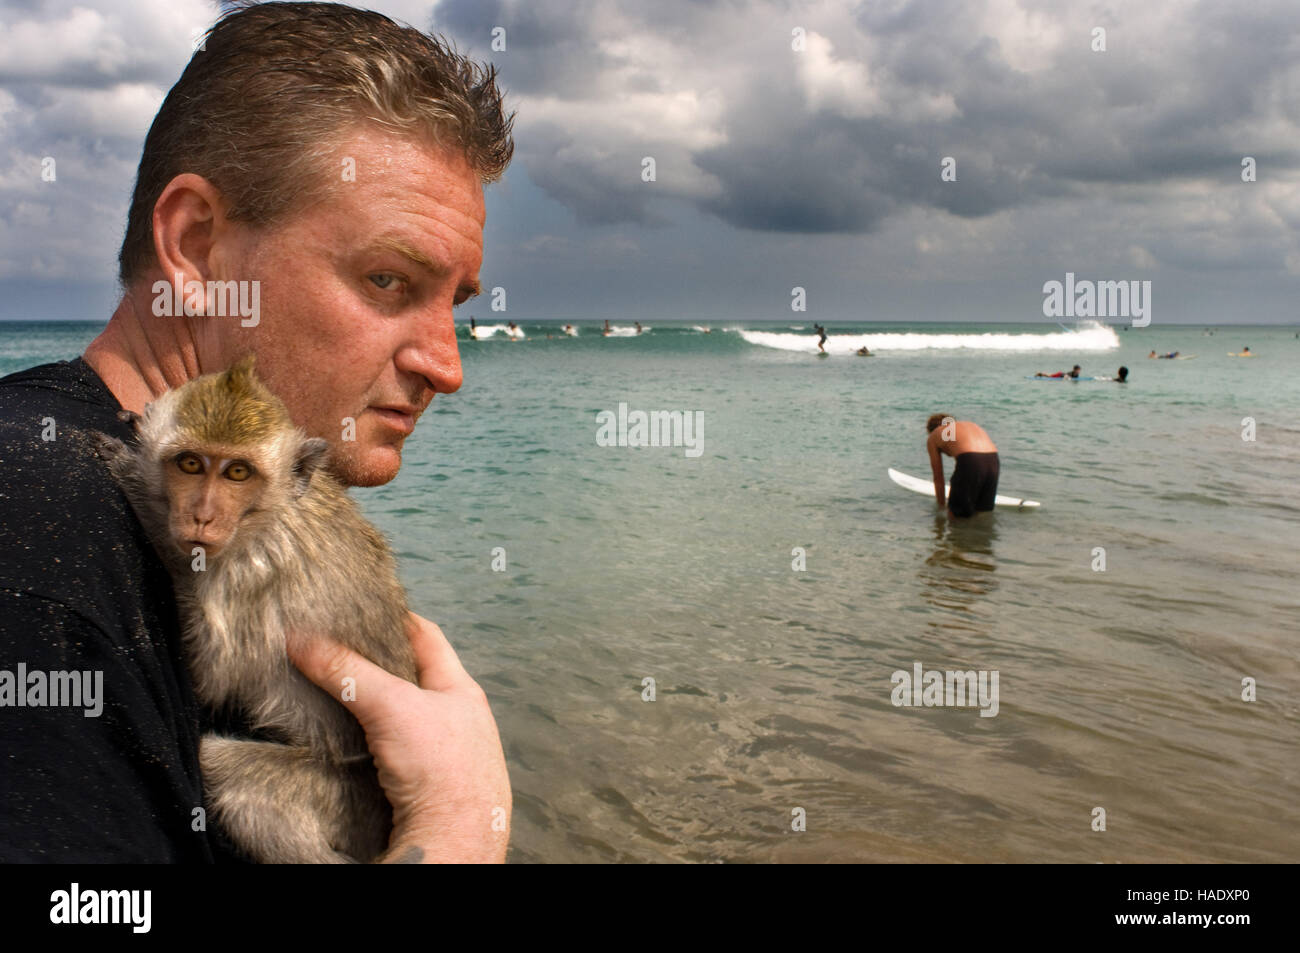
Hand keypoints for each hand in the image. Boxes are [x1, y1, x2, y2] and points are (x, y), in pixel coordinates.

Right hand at [288, 611, 510, 862]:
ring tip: (330, 694)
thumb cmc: (445, 772)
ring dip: (367, 708)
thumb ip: (348, 672)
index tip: (362, 609)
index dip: (394, 618)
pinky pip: (390, 754)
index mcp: (460, 690)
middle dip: (373, 665)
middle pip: (408, 678)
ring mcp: (440, 754)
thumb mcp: (392, 706)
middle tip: (334, 652)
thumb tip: (304, 641)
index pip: (425, 637)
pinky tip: (346, 744)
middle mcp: (455, 719)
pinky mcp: (422, 786)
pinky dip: (367, 745)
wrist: (454, 841)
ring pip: (397, 718)